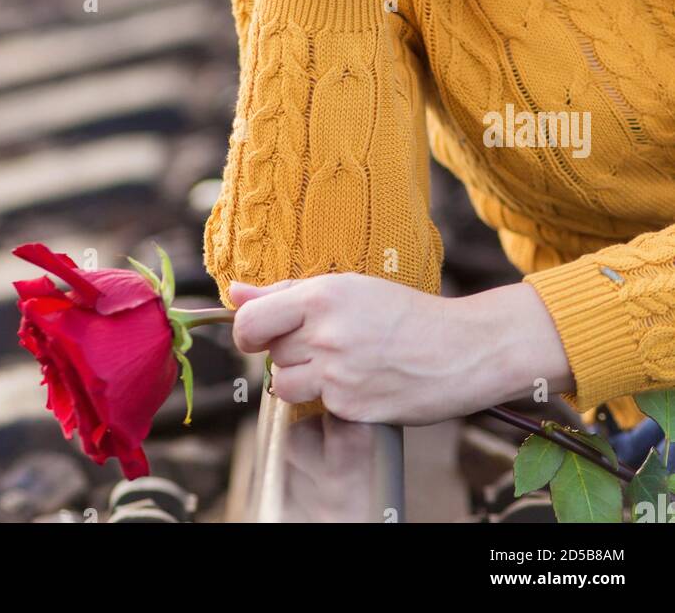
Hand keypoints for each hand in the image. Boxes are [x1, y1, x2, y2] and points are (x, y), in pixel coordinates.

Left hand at [228, 272, 502, 425]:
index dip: (248, 331)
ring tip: (338, 363)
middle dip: (290, 349)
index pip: (250, 321)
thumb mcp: (348, 287)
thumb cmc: (405, 313)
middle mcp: (325, 334)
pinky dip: (330, 397)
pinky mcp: (349, 407)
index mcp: (322, 296)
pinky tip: (360, 381)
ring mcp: (337, 374)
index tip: (259, 333)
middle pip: (271, 352)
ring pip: (284, 384)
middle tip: (326, 341)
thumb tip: (234, 291)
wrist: (460, 350)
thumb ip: (285, 292)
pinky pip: (316, 405)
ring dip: (302, 377)